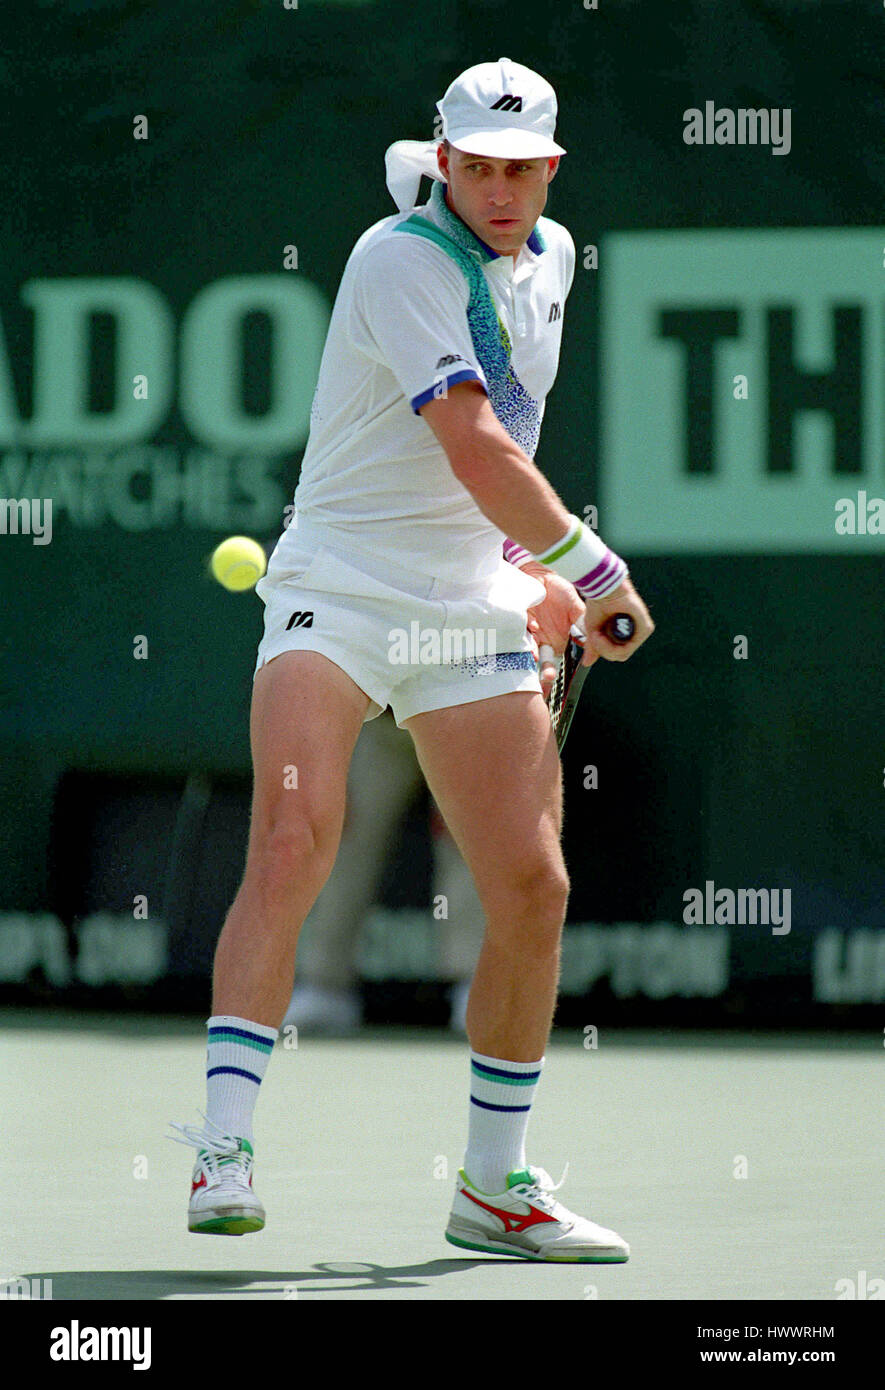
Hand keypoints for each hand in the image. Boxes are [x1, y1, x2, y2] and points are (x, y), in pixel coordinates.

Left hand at [522, 562, 584, 697]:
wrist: (543, 573)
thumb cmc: (561, 590)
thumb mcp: (577, 609)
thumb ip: (584, 628)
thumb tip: (592, 648)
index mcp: (557, 640)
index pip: (553, 661)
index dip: (550, 671)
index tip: (550, 678)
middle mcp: (542, 639)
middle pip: (538, 660)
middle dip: (539, 670)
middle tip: (544, 678)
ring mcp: (529, 630)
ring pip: (526, 648)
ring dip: (529, 653)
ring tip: (533, 656)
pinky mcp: (518, 619)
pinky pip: (519, 630)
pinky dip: (526, 630)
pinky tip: (533, 626)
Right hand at [580, 575, 653, 666]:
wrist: (604, 588)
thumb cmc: (599, 603)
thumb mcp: (592, 629)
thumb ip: (592, 647)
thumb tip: (587, 662)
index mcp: (623, 633)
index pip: (616, 653)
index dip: (602, 650)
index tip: (592, 639)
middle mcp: (634, 633)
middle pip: (620, 655)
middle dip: (603, 649)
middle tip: (594, 638)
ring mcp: (640, 631)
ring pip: (624, 653)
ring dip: (606, 647)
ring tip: (597, 635)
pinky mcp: (645, 628)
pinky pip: (629, 647)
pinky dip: (613, 644)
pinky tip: (603, 635)